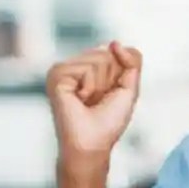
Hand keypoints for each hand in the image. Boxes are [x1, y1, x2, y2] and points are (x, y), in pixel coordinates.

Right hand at [46, 41, 142, 170]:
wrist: (91, 145)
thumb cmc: (108, 122)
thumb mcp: (129, 89)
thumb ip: (132, 62)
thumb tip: (114, 42)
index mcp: (89, 66)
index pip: (116, 51)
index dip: (120, 75)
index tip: (109, 95)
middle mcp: (75, 64)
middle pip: (108, 52)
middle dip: (111, 79)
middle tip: (97, 100)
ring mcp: (64, 69)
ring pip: (99, 58)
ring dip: (100, 85)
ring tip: (87, 101)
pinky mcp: (56, 74)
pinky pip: (87, 68)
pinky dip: (89, 87)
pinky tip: (78, 100)